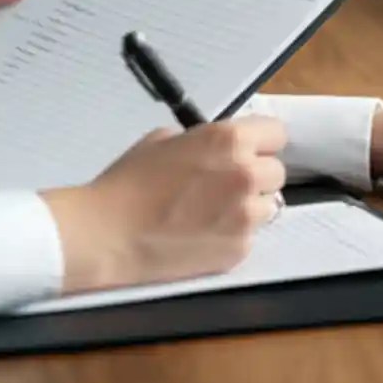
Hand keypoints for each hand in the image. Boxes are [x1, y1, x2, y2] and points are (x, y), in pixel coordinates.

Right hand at [40, 117, 287, 294]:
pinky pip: (250, 235)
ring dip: (249, 206)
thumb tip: (220, 147)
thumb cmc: (128, 183)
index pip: (277, 133)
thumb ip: (202, 140)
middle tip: (225, 184)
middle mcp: (247, 174)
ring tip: (214, 212)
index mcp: (230, 141)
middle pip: (276, 171)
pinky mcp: (241, 248)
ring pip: (269, 205)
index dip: (261, 142)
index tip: (247, 150)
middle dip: (255, 175)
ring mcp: (248, 215)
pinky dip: (234, 234)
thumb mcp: (163, 141)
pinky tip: (204, 234)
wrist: (106, 235)